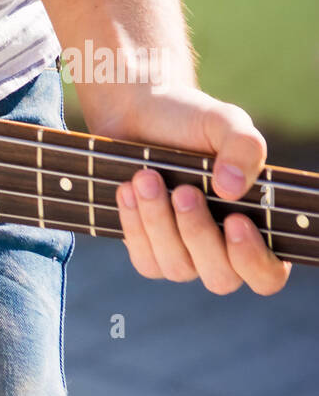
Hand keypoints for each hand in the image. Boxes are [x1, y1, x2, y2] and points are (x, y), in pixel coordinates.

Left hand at [90, 89, 289, 294]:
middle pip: (220, 277)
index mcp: (260, 227)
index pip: (268, 274)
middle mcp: (225, 252)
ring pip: (176, 267)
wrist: (140, 117)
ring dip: (159, 223)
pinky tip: (128, 190)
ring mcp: (186, 258)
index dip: (253, 260)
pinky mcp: (149, 254)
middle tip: (184, 190)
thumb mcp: (224, 122)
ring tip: (146, 177)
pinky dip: (134, 225)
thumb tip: (232, 188)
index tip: (236, 220)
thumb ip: (244, 146)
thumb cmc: (191, 122)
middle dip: (198, 233)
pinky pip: (144, 259)